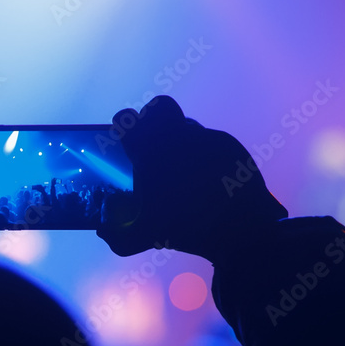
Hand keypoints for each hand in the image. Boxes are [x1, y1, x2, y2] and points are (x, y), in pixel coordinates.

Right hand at [97, 96, 287, 261]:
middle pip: (157, 107)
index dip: (123, 128)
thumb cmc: (187, 229)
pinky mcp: (229, 144)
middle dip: (153, 120)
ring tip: (186, 171)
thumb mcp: (143, 237)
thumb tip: (104, 229)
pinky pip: (211, 141)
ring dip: (181, 141)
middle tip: (153, 145)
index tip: (126, 141)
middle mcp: (177, 134)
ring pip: (186, 125)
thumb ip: (116, 235)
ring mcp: (205, 136)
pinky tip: (210, 179)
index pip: (124, 118)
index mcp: (149, 149)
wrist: (240, 227)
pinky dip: (207, 156)